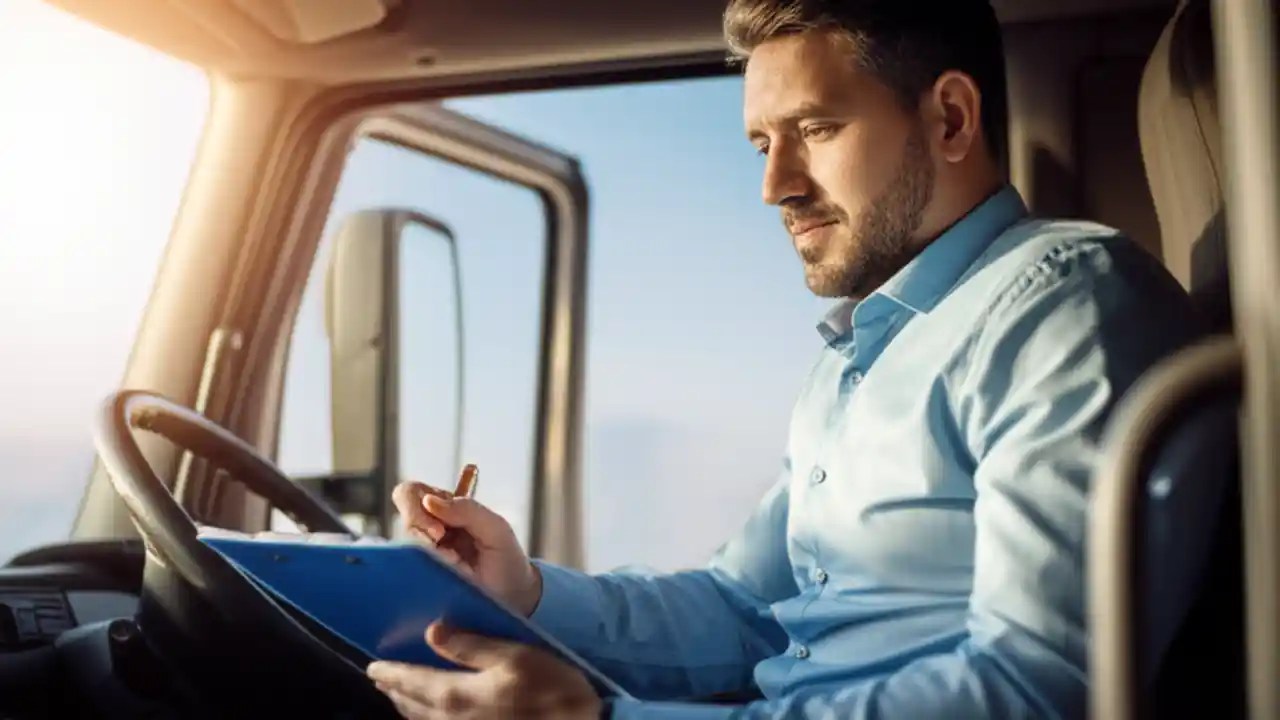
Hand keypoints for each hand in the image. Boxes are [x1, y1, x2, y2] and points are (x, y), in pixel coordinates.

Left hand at [367, 622, 602, 719]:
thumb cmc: (552, 690)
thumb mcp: (514, 656)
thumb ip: (471, 645)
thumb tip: (432, 631)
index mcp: (456, 695)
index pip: (411, 682)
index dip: (390, 673)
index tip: (373, 667)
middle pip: (412, 706)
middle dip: (395, 691)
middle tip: (382, 679)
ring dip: (408, 707)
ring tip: (401, 696)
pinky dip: (429, 719)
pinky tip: (435, 714)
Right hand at [392, 481, 541, 615]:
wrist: (512, 597)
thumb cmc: (505, 558)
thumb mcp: (496, 529)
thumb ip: (468, 509)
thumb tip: (428, 500)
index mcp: (446, 507)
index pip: (412, 493)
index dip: (414, 505)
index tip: (438, 527)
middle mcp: (429, 527)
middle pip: (402, 517)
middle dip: (418, 527)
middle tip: (440, 540)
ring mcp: (424, 552)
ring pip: (404, 544)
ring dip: (428, 552)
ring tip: (455, 563)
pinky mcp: (421, 575)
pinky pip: (407, 568)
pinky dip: (425, 571)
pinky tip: (447, 575)